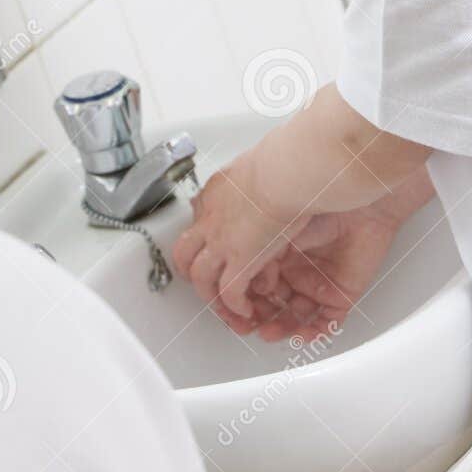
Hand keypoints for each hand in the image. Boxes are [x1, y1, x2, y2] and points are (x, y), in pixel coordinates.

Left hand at [172, 152, 312, 332]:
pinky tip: (245, 310)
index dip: (204, 234)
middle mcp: (210, 220)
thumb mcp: (260, 161)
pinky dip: (234, 306)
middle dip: (191, 269)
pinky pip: (229, 294)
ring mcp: (221, 244)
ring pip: (200, 279)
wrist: (287, 173)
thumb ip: (256, 171)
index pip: (198, 216)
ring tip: (224, 304)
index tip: (215, 239)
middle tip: (206, 278)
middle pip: (184, 252)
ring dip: (211, 296)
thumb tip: (266, 164)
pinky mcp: (239, 263)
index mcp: (216, 193)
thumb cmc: (284, 161)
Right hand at [240, 202, 401, 342]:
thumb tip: (256, 289)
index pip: (258, 287)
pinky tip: (303, 334)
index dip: (245, 302)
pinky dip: (315, 332)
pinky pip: (327, 321)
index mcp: (280, 257)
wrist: (358, 208)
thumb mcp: (278, 234)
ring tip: (270, 333)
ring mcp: (319, 285)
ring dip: (282, 328)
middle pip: (275, 306)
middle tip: (249, 328)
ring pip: (297, 316)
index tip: (235, 313)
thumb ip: (262, 263)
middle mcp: (298, 273)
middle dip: (260, 319)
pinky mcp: (341, 294)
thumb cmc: (320, 208)